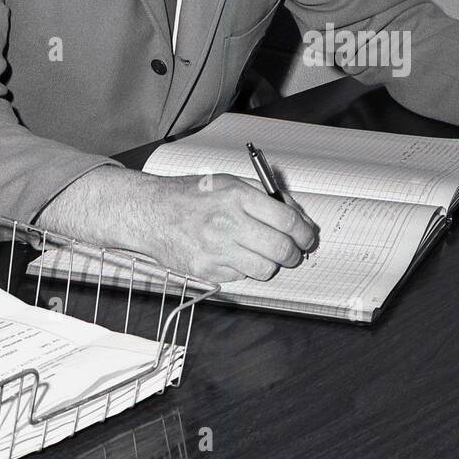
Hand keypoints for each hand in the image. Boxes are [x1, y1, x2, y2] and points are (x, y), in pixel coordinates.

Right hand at [147, 175, 319, 283]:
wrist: (150, 212)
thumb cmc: (192, 196)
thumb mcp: (231, 182)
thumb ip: (267, 197)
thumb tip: (299, 218)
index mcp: (237, 196)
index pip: (287, 220)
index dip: (305, 232)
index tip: (308, 237)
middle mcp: (226, 223)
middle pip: (281, 249)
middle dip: (295, 254)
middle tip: (294, 253)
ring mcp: (215, 249)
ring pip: (265, 269)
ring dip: (271, 264)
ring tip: (263, 253)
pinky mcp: (205, 270)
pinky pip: (241, 276)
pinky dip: (245, 268)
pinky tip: (233, 254)